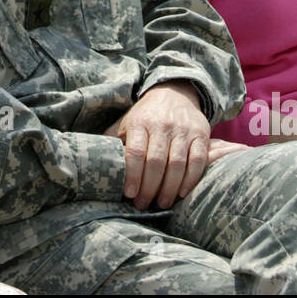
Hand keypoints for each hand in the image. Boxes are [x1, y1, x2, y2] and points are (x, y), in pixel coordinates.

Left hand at [105, 81, 211, 209]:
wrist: (174, 92)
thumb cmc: (145, 116)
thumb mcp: (126, 123)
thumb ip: (114, 141)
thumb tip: (95, 163)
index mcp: (140, 122)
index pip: (135, 152)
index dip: (132, 175)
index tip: (129, 194)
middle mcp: (162, 125)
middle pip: (156, 161)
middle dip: (149, 187)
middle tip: (144, 204)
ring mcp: (183, 129)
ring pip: (177, 163)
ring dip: (169, 188)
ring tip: (162, 203)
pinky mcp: (201, 133)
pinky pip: (198, 160)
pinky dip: (191, 179)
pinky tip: (182, 192)